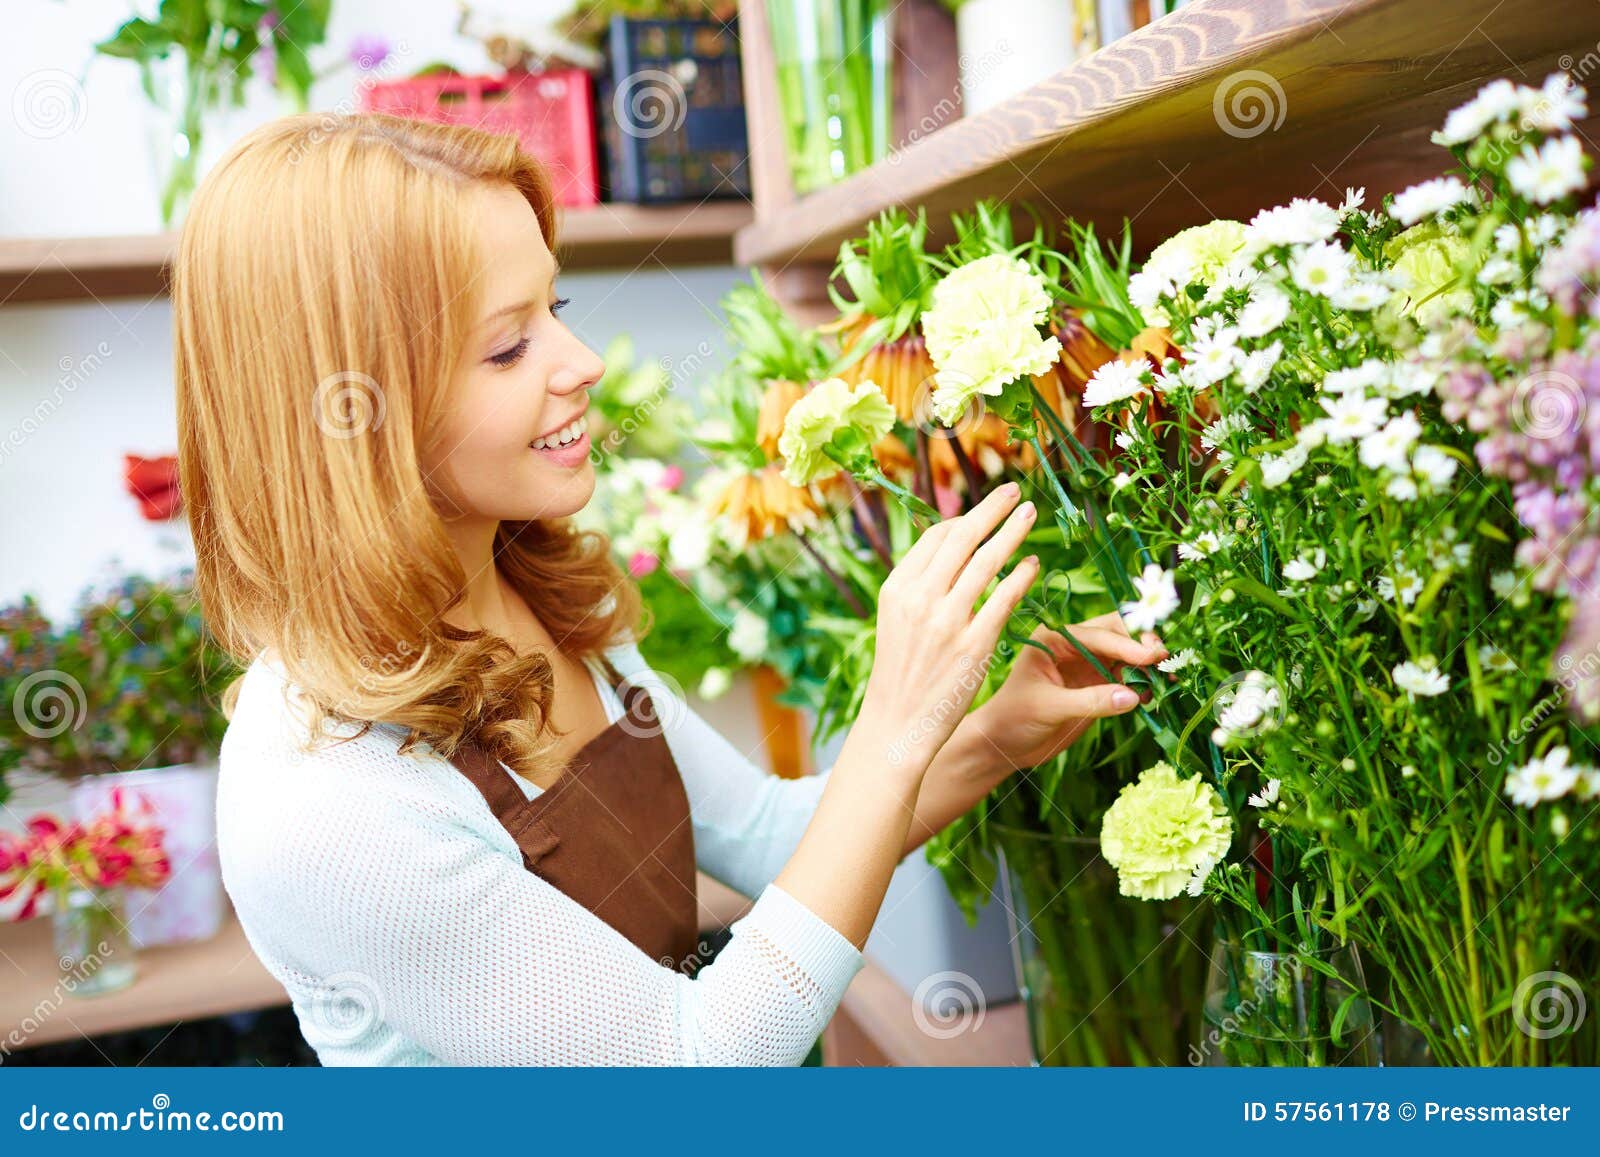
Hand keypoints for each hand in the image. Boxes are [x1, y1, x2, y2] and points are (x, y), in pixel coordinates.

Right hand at [860, 482, 1039, 774]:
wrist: (898, 724)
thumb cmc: (902, 672)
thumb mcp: (898, 621)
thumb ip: (921, 587)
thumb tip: (952, 550)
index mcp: (897, 588)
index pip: (936, 538)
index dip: (965, 520)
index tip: (986, 511)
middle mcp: (919, 599)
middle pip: (962, 538)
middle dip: (992, 509)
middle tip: (1014, 492)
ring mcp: (947, 622)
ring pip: (986, 562)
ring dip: (1012, 533)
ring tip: (1031, 515)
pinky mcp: (973, 645)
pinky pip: (1004, 599)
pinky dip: (1020, 576)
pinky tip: (1033, 564)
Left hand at [966, 613, 1166, 771]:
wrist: (1005, 745)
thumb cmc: (1014, 718)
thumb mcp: (1048, 707)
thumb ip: (1090, 701)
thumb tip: (1133, 696)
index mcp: (1055, 638)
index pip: (1099, 634)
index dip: (1127, 644)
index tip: (1151, 656)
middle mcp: (1075, 646)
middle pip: (1119, 633)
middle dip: (1143, 643)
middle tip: (1163, 659)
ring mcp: (1089, 666)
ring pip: (1128, 656)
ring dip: (1148, 665)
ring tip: (1166, 678)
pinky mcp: (1100, 687)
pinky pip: (1129, 679)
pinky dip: (1144, 684)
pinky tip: (1152, 695)